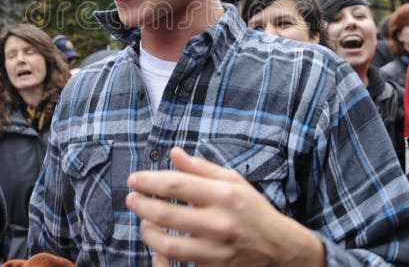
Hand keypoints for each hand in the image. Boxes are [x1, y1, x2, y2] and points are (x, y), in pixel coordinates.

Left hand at [125, 147, 322, 266]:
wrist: (277, 245)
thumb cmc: (251, 208)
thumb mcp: (232, 180)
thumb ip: (200, 168)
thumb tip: (173, 153)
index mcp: (223, 195)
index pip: (176, 185)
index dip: (149, 181)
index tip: (134, 179)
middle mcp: (219, 222)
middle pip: (166, 215)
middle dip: (141, 205)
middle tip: (131, 198)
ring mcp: (216, 249)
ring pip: (168, 245)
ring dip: (147, 232)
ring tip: (143, 221)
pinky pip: (179, 262)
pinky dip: (162, 254)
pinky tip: (158, 242)